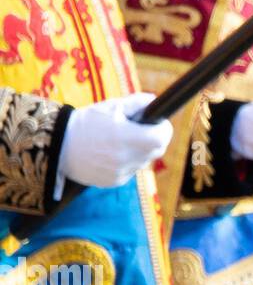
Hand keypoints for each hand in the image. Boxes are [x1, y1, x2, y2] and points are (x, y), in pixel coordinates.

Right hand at [58, 93, 172, 189]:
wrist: (57, 146)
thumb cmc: (85, 123)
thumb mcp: (111, 106)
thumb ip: (137, 103)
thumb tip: (155, 102)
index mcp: (126, 137)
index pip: (161, 137)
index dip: (163, 128)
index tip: (158, 122)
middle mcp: (125, 158)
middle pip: (157, 150)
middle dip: (154, 139)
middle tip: (143, 130)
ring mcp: (120, 173)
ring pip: (144, 161)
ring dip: (140, 151)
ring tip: (123, 141)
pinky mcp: (114, 181)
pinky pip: (131, 170)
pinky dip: (128, 162)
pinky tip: (112, 153)